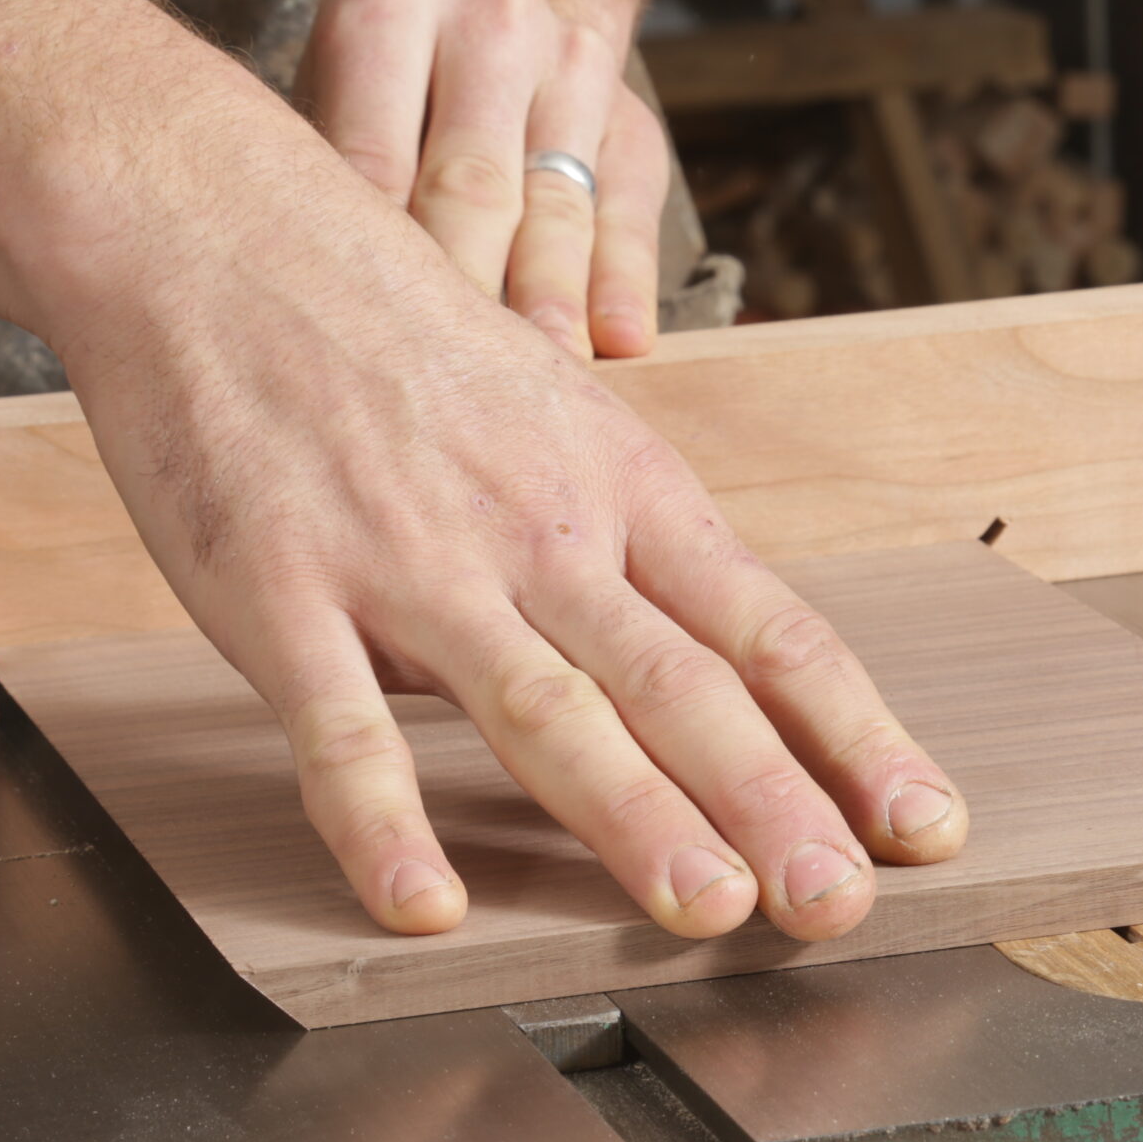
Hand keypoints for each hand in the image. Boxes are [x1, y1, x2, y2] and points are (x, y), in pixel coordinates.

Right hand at [50, 139, 968, 942]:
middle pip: (681, 684)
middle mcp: (539, 530)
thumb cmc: (389, 326)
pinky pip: (340, 730)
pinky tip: (424, 906)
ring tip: (705, 911)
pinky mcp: (284, 594)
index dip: (852, 735)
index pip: (766, 628)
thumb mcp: (547, 412)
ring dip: (634, 818)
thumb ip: (606, 546)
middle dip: (772, 802)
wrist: (219, 230)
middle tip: (837, 904)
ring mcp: (412, 565)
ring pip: (544, 710)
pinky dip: (382, 822)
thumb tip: (654, 676)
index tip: (923, 824)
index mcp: (617, 486)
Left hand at [295, 0, 667, 362]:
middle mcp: (489, 19)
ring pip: (556, 208)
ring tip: (542, 380)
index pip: (375, 159)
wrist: (490, 22)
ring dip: (549, 303)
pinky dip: (622, 286)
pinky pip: (628, 219)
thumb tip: (322, 319)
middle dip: (464, 293)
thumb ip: (331, 190)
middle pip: (473, 184)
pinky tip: (617, 341)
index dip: (372, 265)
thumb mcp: (333, 111)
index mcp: (387, 5)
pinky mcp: (632, 125)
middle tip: (448, 391)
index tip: (366, 352)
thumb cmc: (383, 100)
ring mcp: (572, 64)